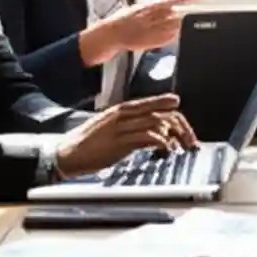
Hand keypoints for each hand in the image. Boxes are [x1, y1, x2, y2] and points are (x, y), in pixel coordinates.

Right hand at [54, 94, 198, 177]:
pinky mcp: (120, 142)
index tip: (184, 124)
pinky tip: (166, 149)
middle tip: (189, 140)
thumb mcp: (112, 129)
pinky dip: (161, 141)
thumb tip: (154, 133)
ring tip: (181, 146)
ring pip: (157, 122)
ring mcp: (122, 127)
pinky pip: (147, 136)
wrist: (66, 153)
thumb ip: (132, 128)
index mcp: (122, 110)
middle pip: (161, 112)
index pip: (154, 103)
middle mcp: (124, 115)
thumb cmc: (88, 143)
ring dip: (174, 135)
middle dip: (180, 126)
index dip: (173, 112)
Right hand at [103, 0, 207, 53]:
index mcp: (155, 4)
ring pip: (181, 25)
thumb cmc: (125, 20)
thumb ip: (157, 7)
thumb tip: (170, 4)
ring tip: (181, 23)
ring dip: (185, 23)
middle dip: (193, 12)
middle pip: (184, 12)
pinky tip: (172, 33)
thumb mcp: (142, 7)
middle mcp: (160, 15)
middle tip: (204, 10)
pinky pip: (175, 36)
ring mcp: (161, 29)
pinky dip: (176, 34)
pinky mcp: (161, 40)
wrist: (113, 33)